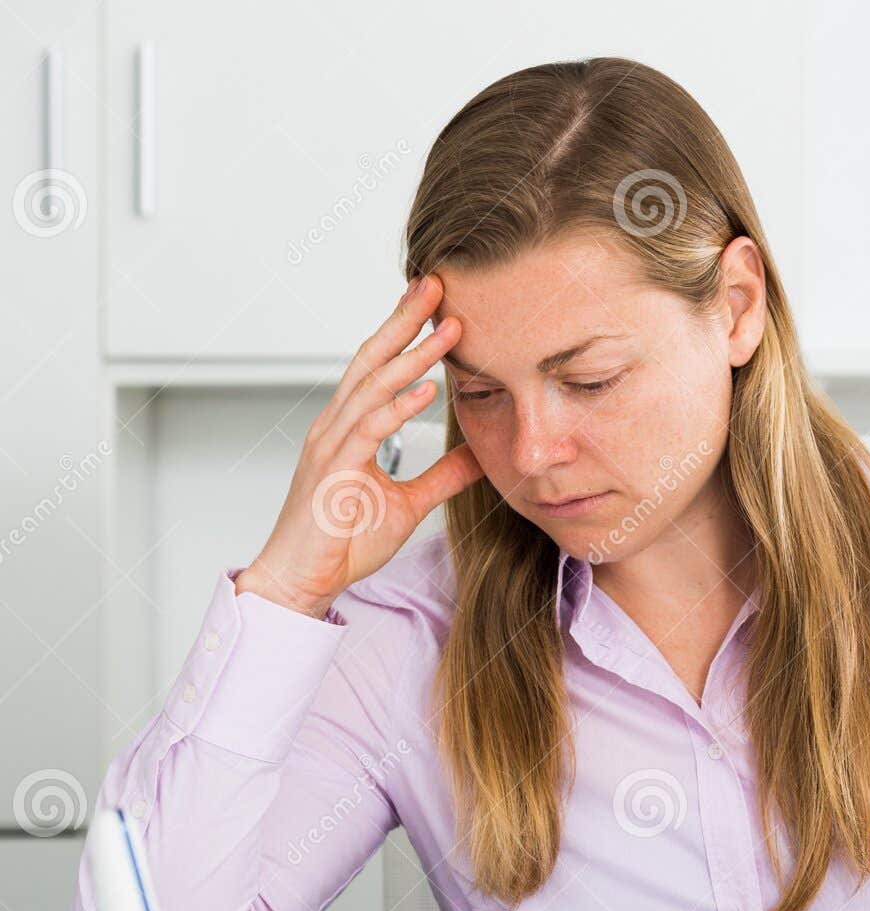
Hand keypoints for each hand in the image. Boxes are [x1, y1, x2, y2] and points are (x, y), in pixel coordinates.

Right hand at [235, 274, 483, 618]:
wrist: (302, 579)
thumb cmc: (342, 542)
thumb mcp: (409, 503)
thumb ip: (442, 477)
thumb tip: (479, 455)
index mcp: (351, 427)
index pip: (379, 367)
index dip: (406, 332)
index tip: (438, 303)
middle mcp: (336, 425)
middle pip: (372, 359)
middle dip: (405, 320)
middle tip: (438, 284)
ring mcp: (331, 444)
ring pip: (374, 386)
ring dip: (413, 355)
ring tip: (448, 328)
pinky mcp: (333, 471)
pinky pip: (368, 431)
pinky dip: (398, 408)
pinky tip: (426, 390)